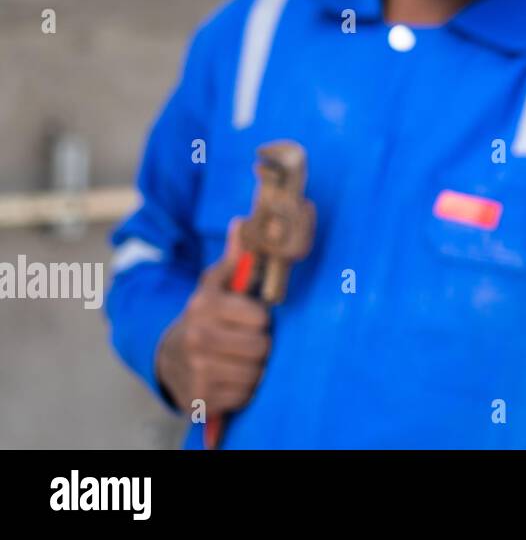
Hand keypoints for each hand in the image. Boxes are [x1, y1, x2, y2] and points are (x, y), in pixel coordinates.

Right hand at [155, 221, 270, 414]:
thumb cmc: (205, 316)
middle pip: (260, 348)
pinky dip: (243, 390)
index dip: (262, 321)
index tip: (253, 320)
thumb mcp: (216, 285)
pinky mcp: (197, 398)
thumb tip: (242, 222)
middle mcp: (196, 337)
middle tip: (250, 343)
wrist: (168, 355)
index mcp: (204, 306)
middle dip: (261, 347)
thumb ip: (235, 258)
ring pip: (253, 374)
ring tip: (240, 360)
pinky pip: (242, 396)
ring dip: (254, 370)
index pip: (260, 319)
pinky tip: (230, 379)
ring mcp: (194, 370)